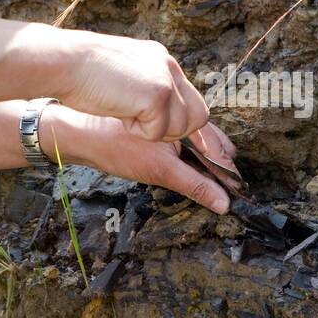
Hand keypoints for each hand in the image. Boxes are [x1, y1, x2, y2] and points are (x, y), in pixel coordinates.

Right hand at [55, 30, 211, 141]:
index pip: (191, 98)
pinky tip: (119, 115)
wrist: (66, 61)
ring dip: (153, 131)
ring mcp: (166, 80)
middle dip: (176, 131)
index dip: (186, 122)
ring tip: (124, 115)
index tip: (190, 142)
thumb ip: (143, 85)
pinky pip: (158, 131)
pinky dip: (138, 132)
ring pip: (181, 126)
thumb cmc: (79, 70)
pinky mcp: (158, 95)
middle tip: (141, 126)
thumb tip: (152, 107)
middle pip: (198, 115)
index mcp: (160, 59)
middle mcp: (168, 67)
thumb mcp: (122, 74)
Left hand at [61, 112, 238, 214]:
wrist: (76, 134)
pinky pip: (174, 137)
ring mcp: (158, 120)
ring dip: (204, 155)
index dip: (227, 164)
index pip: (215, 142)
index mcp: (181, 118)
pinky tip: (187, 162)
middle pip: (206, 137)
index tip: (240, 184)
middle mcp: (173, 114)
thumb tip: (224, 203)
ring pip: (190, 137)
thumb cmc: (116, 148)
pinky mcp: (145, 126)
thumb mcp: (159, 170)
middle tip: (235, 179)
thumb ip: (194, 184)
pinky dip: (186, 151)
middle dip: (220, 157)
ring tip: (218, 171)